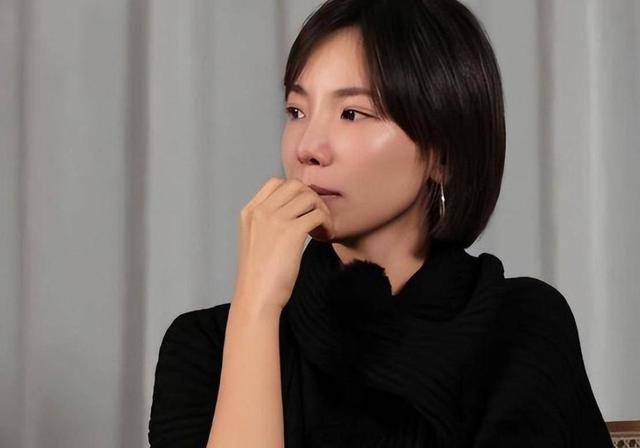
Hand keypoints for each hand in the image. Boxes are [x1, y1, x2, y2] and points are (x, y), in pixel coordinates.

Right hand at [232, 177, 335, 313]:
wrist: (256, 297)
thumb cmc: (258, 275)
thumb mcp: (255, 240)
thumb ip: (266, 223)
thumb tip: (291, 212)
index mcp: (250, 211)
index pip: (276, 182)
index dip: (295, 192)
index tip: (303, 209)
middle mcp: (260, 211)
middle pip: (295, 185)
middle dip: (311, 197)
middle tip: (317, 217)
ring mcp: (275, 220)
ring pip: (309, 197)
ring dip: (321, 209)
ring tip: (322, 227)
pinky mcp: (291, 232)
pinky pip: (318, 214)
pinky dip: (327, 223)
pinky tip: (325, 235)